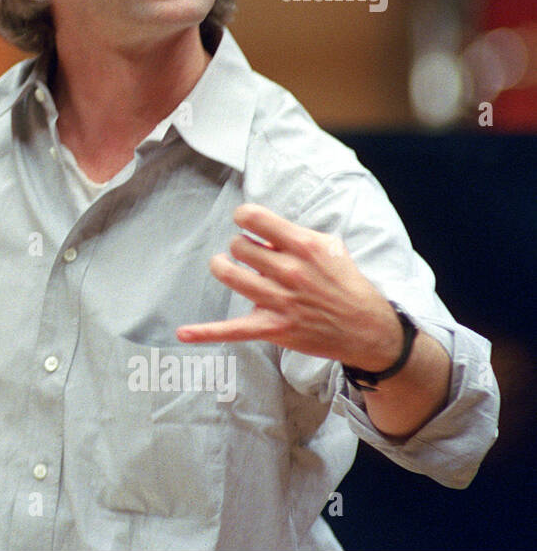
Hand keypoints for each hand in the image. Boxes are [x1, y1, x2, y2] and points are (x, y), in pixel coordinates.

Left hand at [176, 203, 402, 370]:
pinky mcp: (273, 327)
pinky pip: (232, 329)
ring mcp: (279, 301)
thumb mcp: (329, 248)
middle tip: (251, 254)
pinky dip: (206, 332)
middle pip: (238, 246)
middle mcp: (290, 271)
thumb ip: (295, 235)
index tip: (246, 222)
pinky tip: (182, 333)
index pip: (255, 218)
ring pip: (230, 274)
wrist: (367, 329)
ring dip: (223, 267)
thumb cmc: (346, 284)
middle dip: (240, 246)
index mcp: (305, 246)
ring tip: (227, 266)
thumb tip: (262, 230)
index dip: (244, 217)